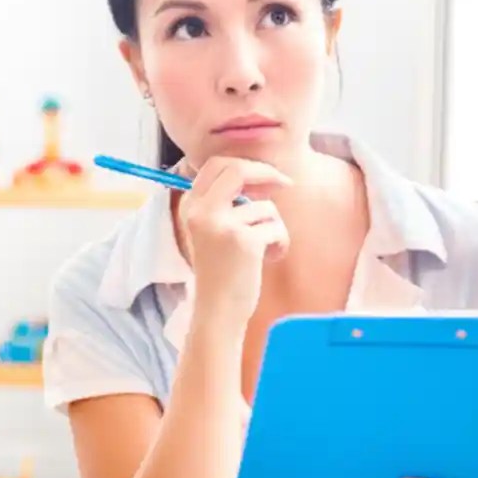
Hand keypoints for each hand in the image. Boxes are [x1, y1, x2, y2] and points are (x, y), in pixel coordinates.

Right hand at [177, 156, 290, 324]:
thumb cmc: (221, 272)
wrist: (218, 311)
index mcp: (191, 207)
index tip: (266, 176)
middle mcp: (202, 212)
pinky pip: (276, 228)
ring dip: (273, 227)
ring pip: (264, 207)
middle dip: (267, 173)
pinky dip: (280, 244)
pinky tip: (268, 260)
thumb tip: (257, 173)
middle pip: (238, 170)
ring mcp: (222, 225)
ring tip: (263, 251)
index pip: (216, 165)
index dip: (246, 165)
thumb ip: (225, 203)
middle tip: (286, 184)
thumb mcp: (212, 231)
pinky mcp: (244, 241)